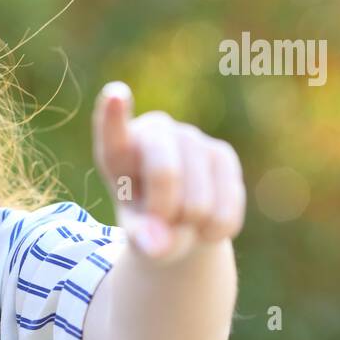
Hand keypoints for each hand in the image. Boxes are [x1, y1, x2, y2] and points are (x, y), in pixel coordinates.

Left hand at [92, 81, 245, 263]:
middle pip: (163, 170)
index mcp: (118, 152)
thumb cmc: (147, 224)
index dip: (114, 116)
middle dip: (165, 209)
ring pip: (198, 196)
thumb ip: (143, 241)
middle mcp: (154, 133)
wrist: (182, 221)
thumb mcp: (138, 237)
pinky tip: (205, 227)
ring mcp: (190, 138)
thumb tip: (159, 245)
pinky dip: (216, 227)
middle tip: (160, 230)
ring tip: (180, 223)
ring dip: (191, 224)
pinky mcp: (222, 153)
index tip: (116, 94)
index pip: (113, 134)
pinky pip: (227, 202)